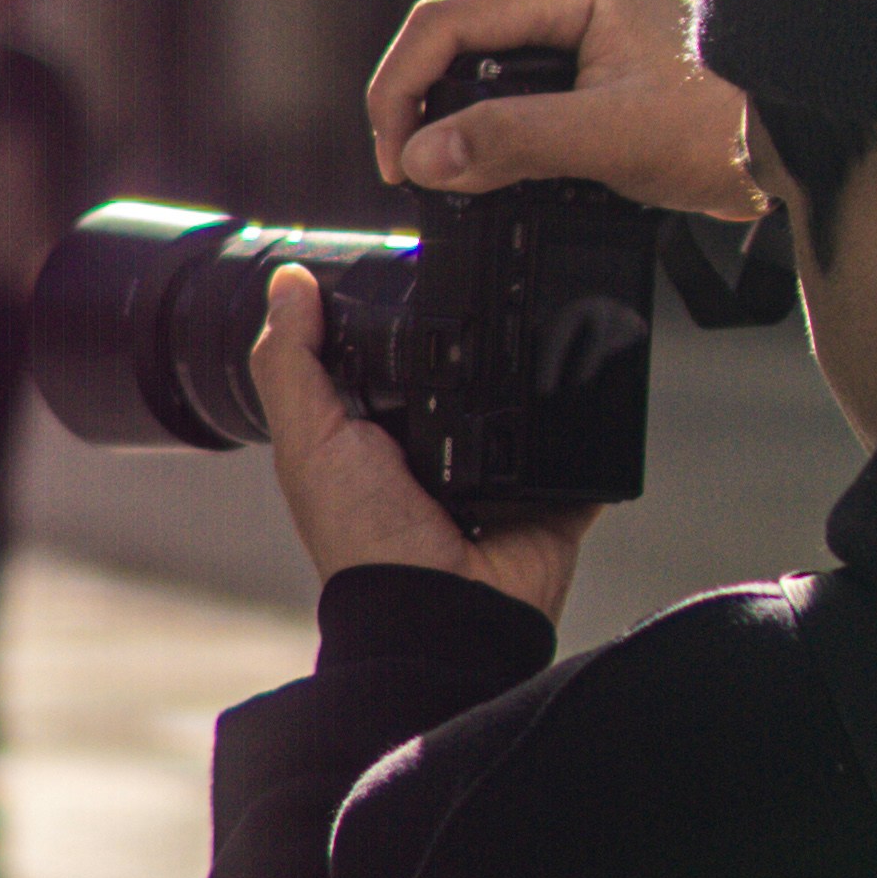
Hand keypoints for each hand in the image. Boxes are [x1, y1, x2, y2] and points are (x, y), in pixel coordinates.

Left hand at [250, 261, 594, 625]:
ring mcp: (502, 471)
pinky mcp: (554, 489)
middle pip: (467, 368)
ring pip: (528, 395)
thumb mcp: (308, 443)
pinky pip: (582, 440)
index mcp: (381, 434)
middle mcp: (442, 448)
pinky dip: (587, 416)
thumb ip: (292, 363)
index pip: (394, 355)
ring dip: (536, 370)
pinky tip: (585, 381)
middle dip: (478, 335)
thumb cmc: (366, 543)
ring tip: (535, 337)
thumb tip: (289, 281)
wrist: (444, 614)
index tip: (413, 263)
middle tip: (489, 291)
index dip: (399, 315)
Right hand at [366, 0, 757, 230]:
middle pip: (455, 44)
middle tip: (414, 177)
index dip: (403, 88)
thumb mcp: (613, 137)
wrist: (797, 140)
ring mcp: (579, 33)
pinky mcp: (589, 73)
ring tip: (447, 181)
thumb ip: (514, 141)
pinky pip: (514, 97)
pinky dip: (493, 135)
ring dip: (457, 124)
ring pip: (481, 74)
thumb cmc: (726, 124)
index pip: (446, 22)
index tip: (396, 159)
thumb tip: (424, 156)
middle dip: (422, 108)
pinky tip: (490, 174)